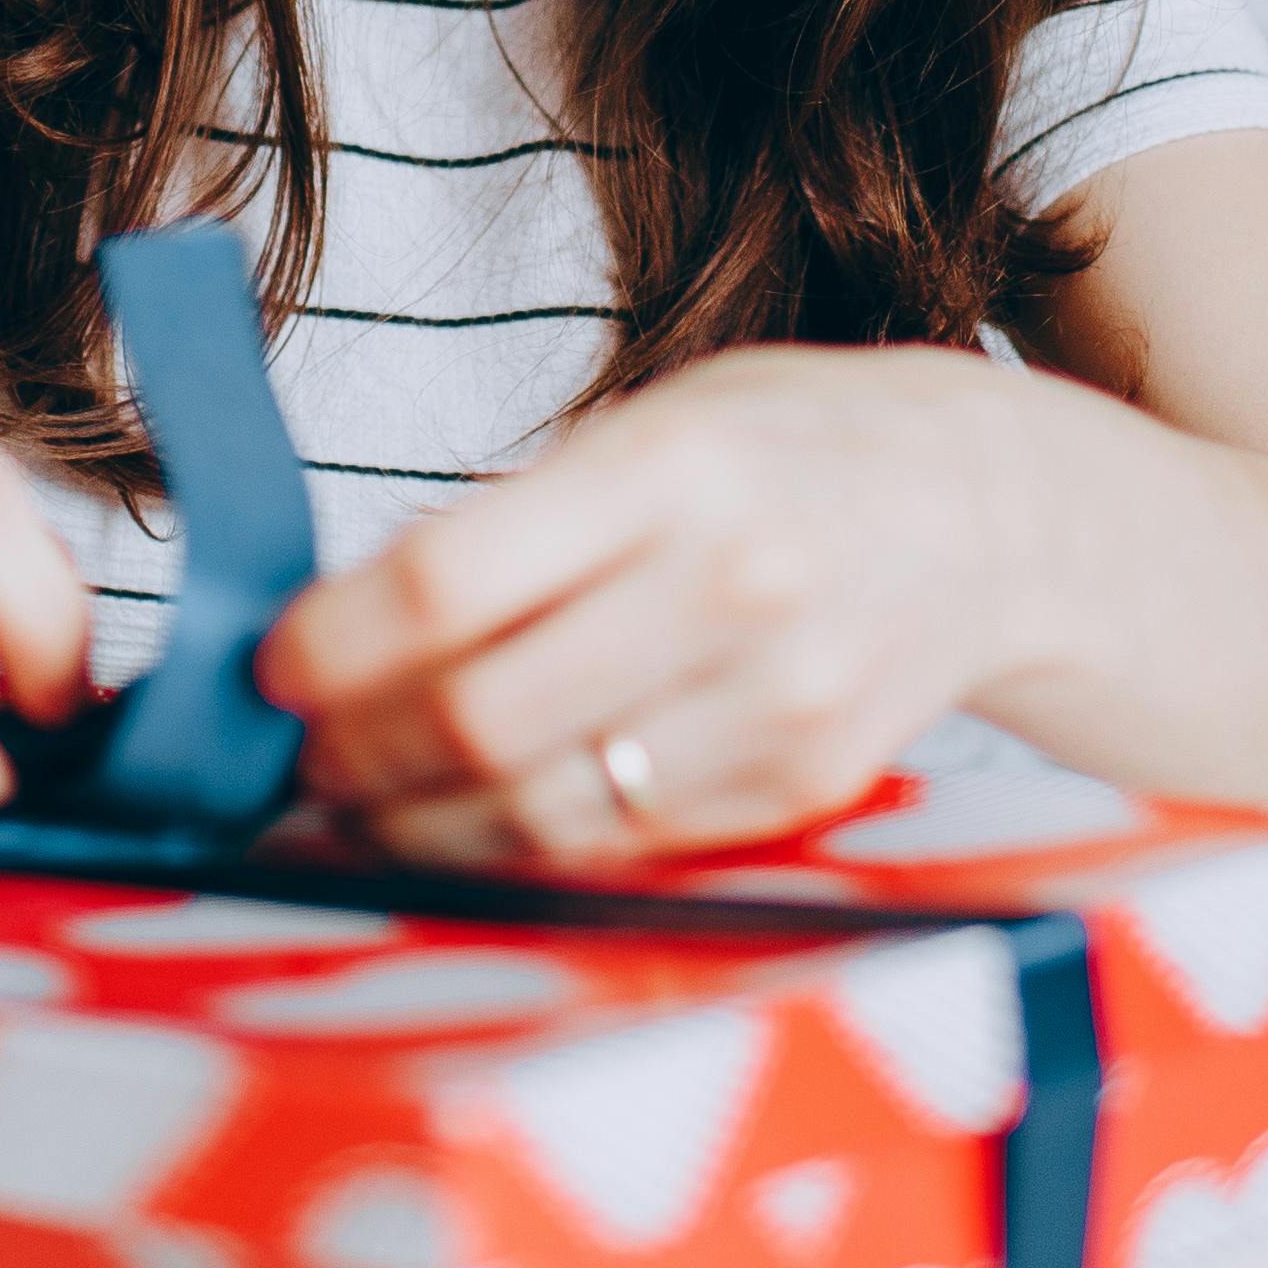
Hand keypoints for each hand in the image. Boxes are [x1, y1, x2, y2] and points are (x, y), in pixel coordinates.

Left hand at [252, 345, 1064, 863]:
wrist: (994, 516)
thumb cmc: (793, 449)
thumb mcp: (658, 422)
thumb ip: (521, 520)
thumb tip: (349, 621)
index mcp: (672, 468)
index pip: (448, 585)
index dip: (329, 646)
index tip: (272, 665)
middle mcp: (731, 587)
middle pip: (477, 717)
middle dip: (354, 753)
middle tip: (303, 751)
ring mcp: (777, 702)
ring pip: (539, 809)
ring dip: (418, 822)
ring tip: (365, 800)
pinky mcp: (804, 787)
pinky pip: (620, 842)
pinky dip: (523, 844)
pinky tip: (474, 818)